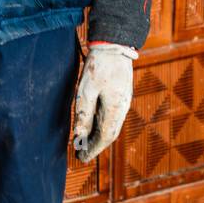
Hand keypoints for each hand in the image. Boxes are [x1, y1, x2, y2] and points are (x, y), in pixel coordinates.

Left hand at [72, 42, 137, 162]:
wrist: (114, 44)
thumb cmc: (98, 66)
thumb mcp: (86, 90)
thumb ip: (83, 114)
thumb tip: (79, 136)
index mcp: (116, 108)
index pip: (105, 136)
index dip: (93, 149)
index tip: (81, 158)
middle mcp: (123, 107)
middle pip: (110, 133)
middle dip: (96, 146)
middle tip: (82, 155)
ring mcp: (124, 101)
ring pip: (112, 125)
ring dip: (99, 136)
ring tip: (85, 143)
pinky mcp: (121, 95)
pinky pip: (113, 116)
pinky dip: (102, 125)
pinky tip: (93, 126)